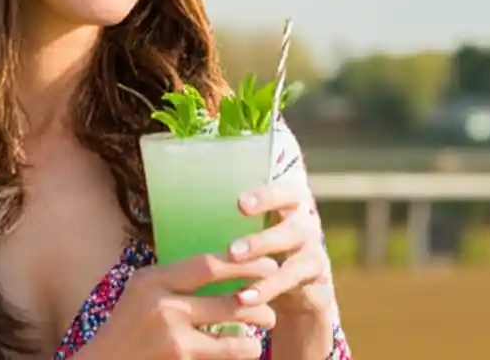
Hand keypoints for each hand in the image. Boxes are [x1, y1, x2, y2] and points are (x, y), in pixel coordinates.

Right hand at [81, 253, 280, 358]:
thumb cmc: (128, 325)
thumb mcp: (144, 290)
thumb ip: (177, 276)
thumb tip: (227, 256)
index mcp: (153, 280)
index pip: (209, 265)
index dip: (245, 264)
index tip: (270, 264)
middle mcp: (162, 306)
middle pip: (230, 301)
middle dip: (261, 302)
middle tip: (274, 301)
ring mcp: (172, 338)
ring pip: (235, 335)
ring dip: (256, 333)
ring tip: (266, 325)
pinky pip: (224, 355)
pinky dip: (240, 351)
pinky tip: (246, 348)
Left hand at [228, 180, 335, 318]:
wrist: (300, 279)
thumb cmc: (263, 244)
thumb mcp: (252, 225)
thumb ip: (228, 216)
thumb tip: (175, 207)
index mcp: (288, 200)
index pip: (283, 191)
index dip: (265, 196)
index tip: (239, 204)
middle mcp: (304, 219)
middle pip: (290, 226)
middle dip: (261, 240)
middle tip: (232, 252)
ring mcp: (313, 246)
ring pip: (291, 258)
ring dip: (263, 270)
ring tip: (237, 288)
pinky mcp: (314, 272)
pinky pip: (291, 280)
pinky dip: (267, 290)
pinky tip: (244, 299)